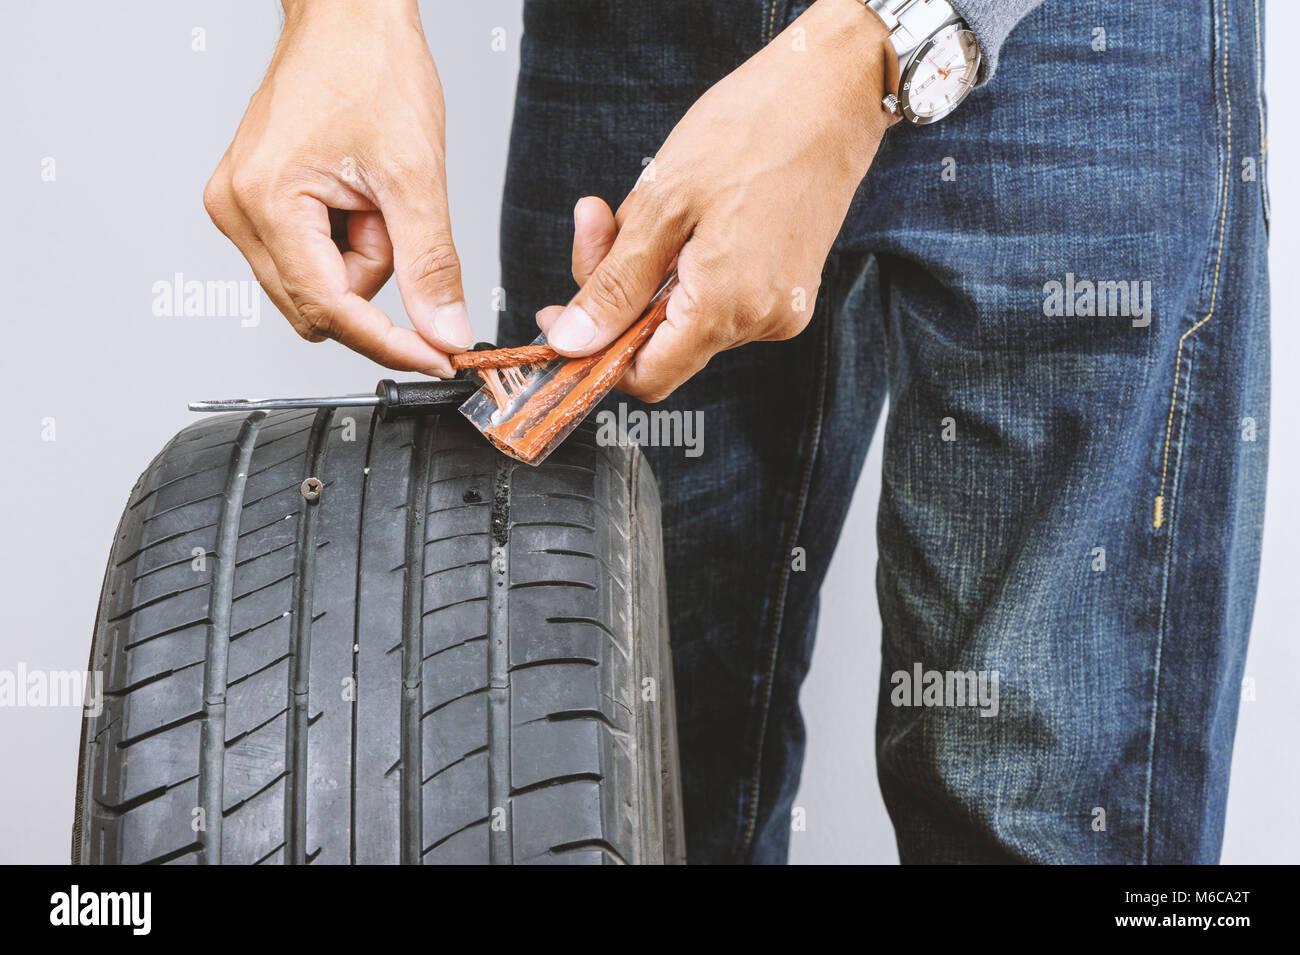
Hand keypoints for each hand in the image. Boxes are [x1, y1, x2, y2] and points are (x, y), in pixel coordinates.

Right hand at [202, 0, 468, 375]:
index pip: (330, 309)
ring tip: (374, 192)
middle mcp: (238, 208)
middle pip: (320, 303)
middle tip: (396, 217)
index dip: (389, 342)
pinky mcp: (256, 202)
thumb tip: (443, 331)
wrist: (348, 16)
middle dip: (374, 276)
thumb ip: (430, 265)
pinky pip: (310, 256)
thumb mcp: (416, 174)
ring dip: (363, 256)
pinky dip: (347, 240)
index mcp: (265, 200)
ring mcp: (242, 205)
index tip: (433, 359)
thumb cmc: (369, 67)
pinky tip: (357, 195)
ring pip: (318, 284)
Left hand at [537, 0, 894, 401]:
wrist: (832, 92)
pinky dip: (689, 267)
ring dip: (654, 272)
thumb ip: (614, 285)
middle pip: (662, 343)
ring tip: (659, 201)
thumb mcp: (661, 203)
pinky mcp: (790, 290)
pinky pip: (720, 299)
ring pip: (687, 318)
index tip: (561, 313)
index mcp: (726, 307)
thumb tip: (573, 342)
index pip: (647, 378)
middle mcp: (761, 321)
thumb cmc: (751, 130)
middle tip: (601, 219)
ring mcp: (782, 308)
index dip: (596, 354)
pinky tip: (693, 216)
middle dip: (620, 291)